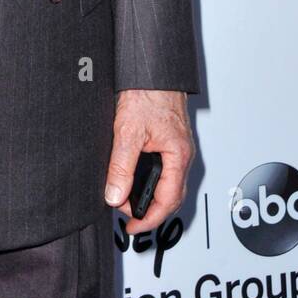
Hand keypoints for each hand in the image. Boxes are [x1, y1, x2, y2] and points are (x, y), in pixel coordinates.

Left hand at [103, 90, 194, 233]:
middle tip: (125, 215)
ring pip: (168, 184)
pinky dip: (150, 181)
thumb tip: (114, 195)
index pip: (168, 201)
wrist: (152, 70)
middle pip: (171, 196)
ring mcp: (178, 148)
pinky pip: (165, 170)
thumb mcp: (128, 132)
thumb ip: (121, 166)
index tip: (132, 228)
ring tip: (126, 198)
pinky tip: (134, 178)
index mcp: (178, 155)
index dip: (149, 219)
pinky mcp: (170, 141)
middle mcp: (182, 154)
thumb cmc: (147, 92)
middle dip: (148, 210)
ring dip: (148, 195)